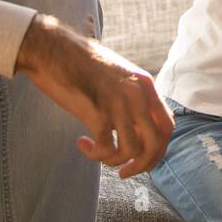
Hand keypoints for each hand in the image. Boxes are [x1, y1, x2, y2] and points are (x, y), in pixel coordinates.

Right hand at [15, 15, 173, 178]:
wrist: (54, 49)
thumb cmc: (81, 63)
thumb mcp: (119, 75)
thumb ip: (133, 97)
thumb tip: (139, 129)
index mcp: (145, 85)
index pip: (168, 125)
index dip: (159, 148)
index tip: (144, 159)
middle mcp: (137, 95)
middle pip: (155, 143)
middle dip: (143, 164)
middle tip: (125, 172)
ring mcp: (118, 104)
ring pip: (132, 151)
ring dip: (114, 161)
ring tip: (98, 154)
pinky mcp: (97, 113)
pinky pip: (106, 149)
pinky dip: (95, 154)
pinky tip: (82, 143)